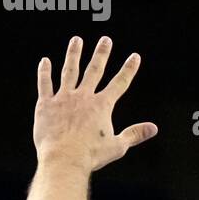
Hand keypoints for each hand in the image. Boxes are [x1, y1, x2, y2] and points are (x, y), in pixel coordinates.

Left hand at [33, 36, 157, 171]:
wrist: (64, 159)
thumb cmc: (91, 155)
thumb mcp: (118, 146)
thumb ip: (135, 134)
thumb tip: (153, 128)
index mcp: (102, 105)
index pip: (120, 83)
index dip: (129, 69)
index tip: (135, 56)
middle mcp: (84, 97)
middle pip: (95, 70)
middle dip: (102, 54)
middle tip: (105, 40)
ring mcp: (64, 98)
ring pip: (70, 71)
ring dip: (74, 54)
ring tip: (77, 40)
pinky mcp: (46, 104)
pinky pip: (45, 84)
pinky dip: (44, 72)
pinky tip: (45, 61)